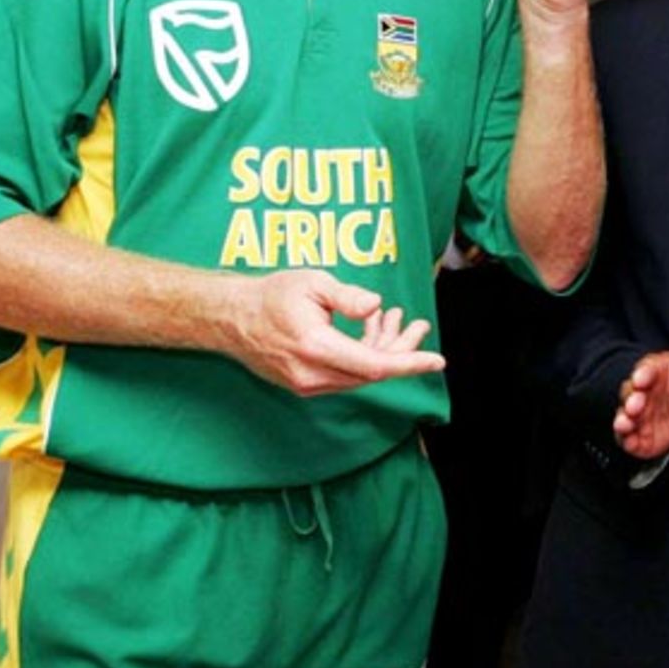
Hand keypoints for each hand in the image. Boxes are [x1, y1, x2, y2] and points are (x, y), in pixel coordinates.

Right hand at [228, 268, 444, 395]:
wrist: (231, 317)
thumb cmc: (271, 295)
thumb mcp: (312, 283)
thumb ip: (346, 296)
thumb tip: (375, 306)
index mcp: (316, 347)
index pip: (375, 365)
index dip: (409, 363)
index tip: (437, 360)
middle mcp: (312, 374)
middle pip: (373, 372)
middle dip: (401, 349)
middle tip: (419, 324)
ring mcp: (307, 384)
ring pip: (360, 374)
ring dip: (382, 349)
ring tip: (393, 318)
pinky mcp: (304, 384)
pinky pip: (345, 374)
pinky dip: (363, 354)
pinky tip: (368, 328)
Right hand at [614, 316, 668, 458]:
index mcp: (651, 373)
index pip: (645, 370)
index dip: (643, 375)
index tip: (643, 379)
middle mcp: (639, 393)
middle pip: (630, 393)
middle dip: (631, 399)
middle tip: (635, 404)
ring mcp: (635, 414)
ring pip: (624, 415)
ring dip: (624, 419)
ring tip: (626, 422)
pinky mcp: (635, 435)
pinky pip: (626, 437)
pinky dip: (625, 438)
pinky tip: (629, 437)